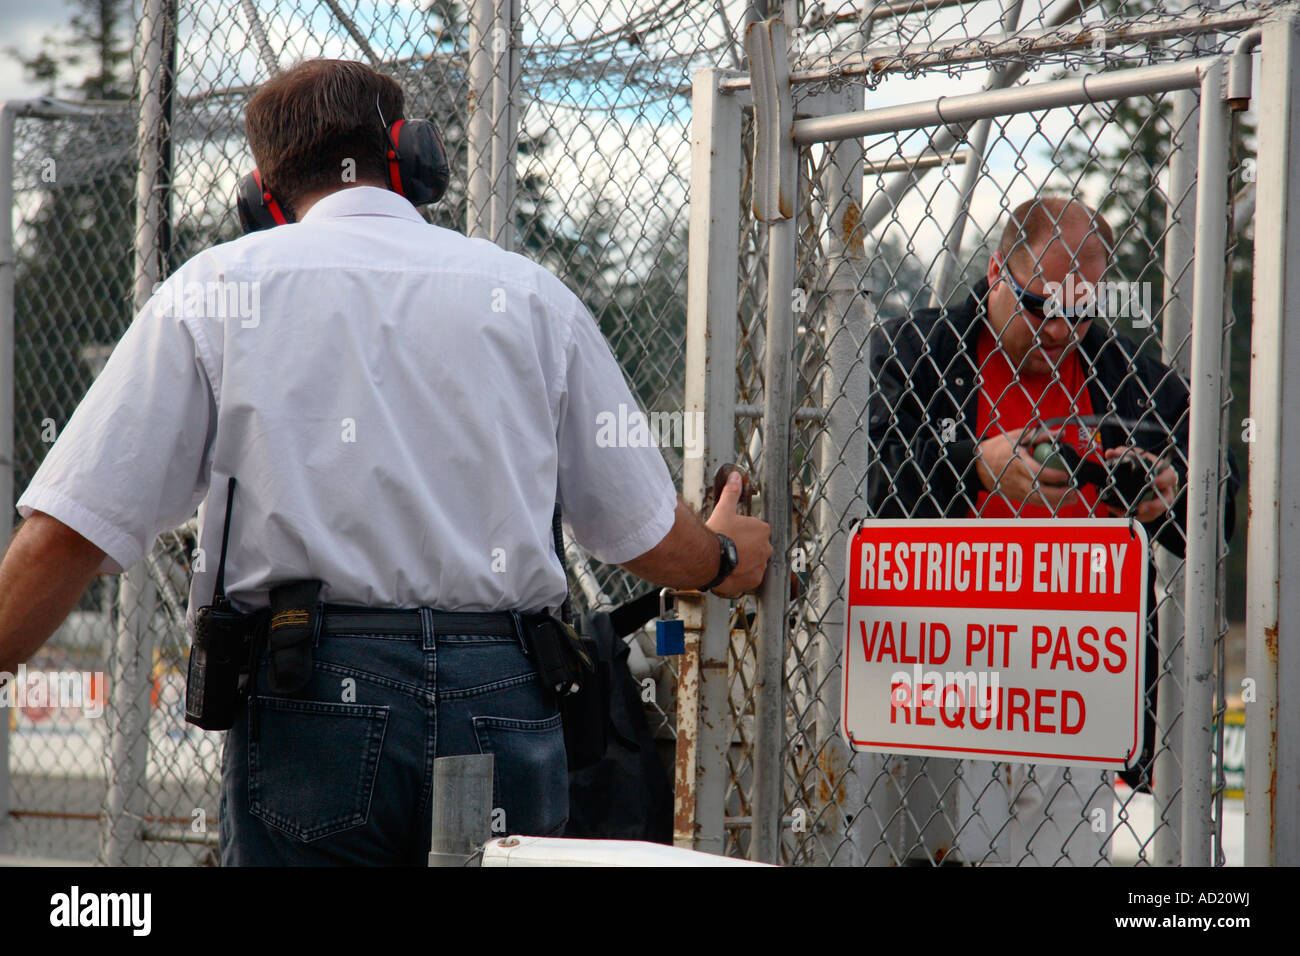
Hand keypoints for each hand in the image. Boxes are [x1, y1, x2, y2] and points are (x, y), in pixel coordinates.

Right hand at [704, 472, 772, 597]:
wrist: (708, 559)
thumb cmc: (717, 533)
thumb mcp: (724, 509)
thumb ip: (732, 492)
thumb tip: (735, 476)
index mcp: (762, 530)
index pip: (758, 529)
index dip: (744, 531)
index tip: (733, 534)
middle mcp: (766, 548)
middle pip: (758, 546)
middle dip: (747, 547)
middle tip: (730, 547)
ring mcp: (761, 565)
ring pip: (755, 562)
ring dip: (746, 561)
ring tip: (728, 560)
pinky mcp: (754, 580)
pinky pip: (751, 576)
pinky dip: (743, 575)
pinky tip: (730, 571)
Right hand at [975, 427, 1079, 509]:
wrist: (978, 463)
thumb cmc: (998, 447)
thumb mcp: (1018, 436)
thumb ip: (1041, 435)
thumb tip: (1062, 434)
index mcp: (1016, 462)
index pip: (1036, 472)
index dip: (1052, 476)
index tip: (1065, 475)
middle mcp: (1016, 478)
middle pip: (1038, 491)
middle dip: (1058, 495)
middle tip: (1074, 492)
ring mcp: (1015, 489)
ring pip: (1036, 500)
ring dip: (1055, 501)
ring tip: (1071, 499)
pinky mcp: (1014, 495)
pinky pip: (1032, 501)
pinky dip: (1047, 502)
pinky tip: (1059, 500)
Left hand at [1103, 447, 1177, 522]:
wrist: (1147, 474)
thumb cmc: (1144, 464)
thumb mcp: (1135, 455)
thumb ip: (1123, 453)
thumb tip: (1110, 453)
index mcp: (1164, 473)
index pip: (1170, 476)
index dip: (1163, 480)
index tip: (1153, 482)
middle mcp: (1165, 489)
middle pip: (1167, 500)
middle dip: (1154, 506)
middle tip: (1140, 508)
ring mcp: (1159, 501)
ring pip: (1155, 512)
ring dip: (1141, 515)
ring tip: (1125, 513)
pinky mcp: (1152, 510)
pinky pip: (1145, 517)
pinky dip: (1132, 516)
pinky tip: (1118, 512)